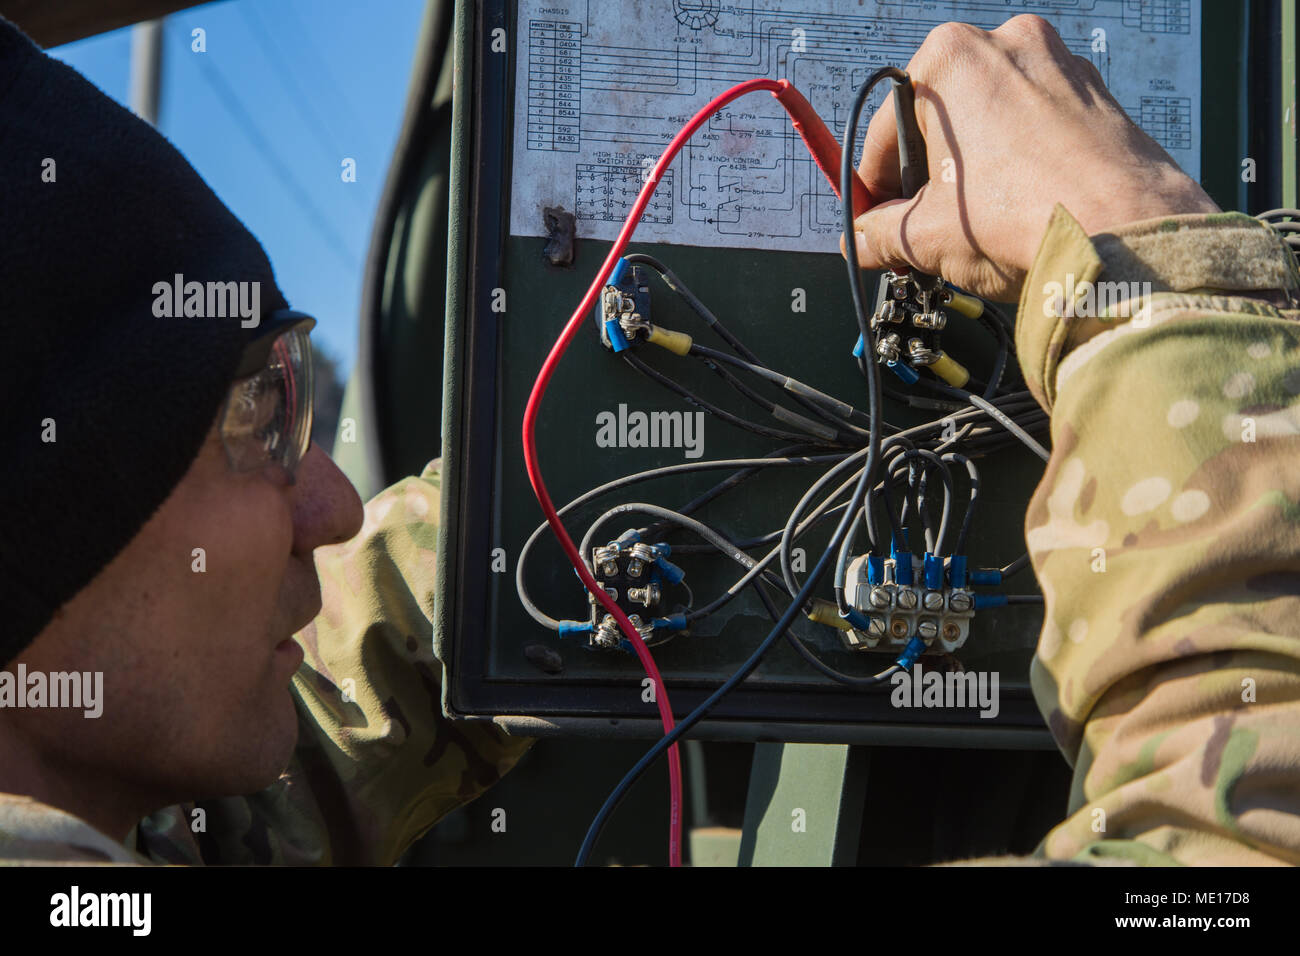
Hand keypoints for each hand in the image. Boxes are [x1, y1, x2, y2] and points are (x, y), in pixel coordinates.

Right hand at [840, 15, 1218, 301]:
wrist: (1126, 238)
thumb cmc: (1025, 218)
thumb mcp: (925, 235)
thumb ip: (878, 234)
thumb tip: (862, 241)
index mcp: (951, 59)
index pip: (887, 132)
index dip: (874, 186)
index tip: (874, 219)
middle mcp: (1007, 45)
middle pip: (941, 120)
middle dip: (928, 177)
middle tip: (924, 229)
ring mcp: (1059, 66)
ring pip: (992, 124)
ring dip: (974, 172)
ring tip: (978, 228)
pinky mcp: (1097, 97)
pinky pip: (1038, 130)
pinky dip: (1021, 166)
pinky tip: (1022, 212)